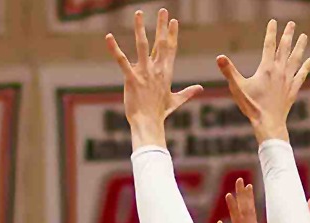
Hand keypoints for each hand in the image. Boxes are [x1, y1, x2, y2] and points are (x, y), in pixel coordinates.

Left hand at [106, 9, 203, 149]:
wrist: (148, 124)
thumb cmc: (160, 114)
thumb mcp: (176, 101)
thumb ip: (188, 92)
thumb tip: (200, 88)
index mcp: (166, 72)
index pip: (170, 48)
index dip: (172, 34)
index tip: (174, 21)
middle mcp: (156, 69)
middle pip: (160, 42)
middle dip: (162, 25)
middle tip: (163, 10)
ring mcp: (144, 73)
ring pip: (142, 45)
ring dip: (140, 28)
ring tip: (139, 13)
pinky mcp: (131, 78)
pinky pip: (122, 61)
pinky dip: (114, 48)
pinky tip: (108, 37)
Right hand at [217, 19, 309, 142]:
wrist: (268, 122)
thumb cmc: (252, 106)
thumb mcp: (237, 87)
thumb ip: (229, 71)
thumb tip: (219, 57)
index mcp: (266, 68)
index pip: (269, 45)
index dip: (271, 32)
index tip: (273, 22)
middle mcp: (280, 71)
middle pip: (285, 48)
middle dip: (288, 34)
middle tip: (291, 24)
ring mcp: (288, 79)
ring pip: (296, 58)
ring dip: (300, 46)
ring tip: (304, 36)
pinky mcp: (293, 89)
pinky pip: (302, 75)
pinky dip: (307, 67)